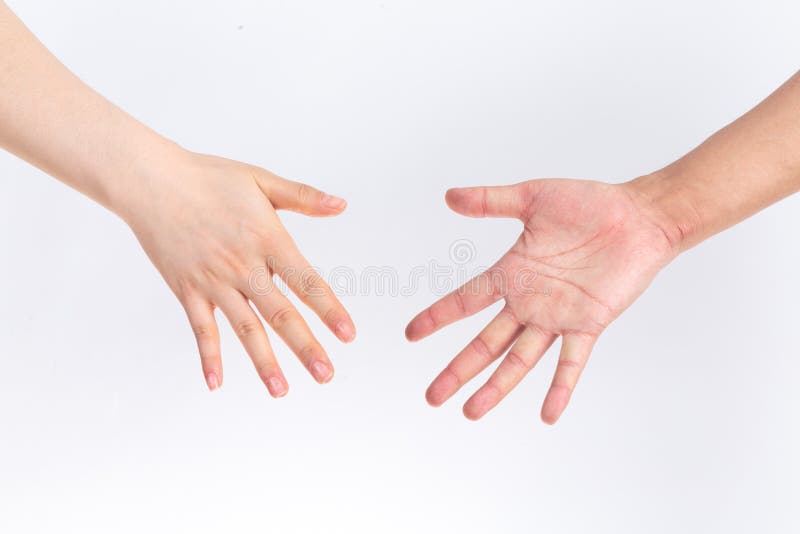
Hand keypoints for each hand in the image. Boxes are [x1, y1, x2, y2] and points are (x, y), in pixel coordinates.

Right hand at [123, 150, 355, 395]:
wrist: (150, 180)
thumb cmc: (209, 177)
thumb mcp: (261, 180)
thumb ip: (303, 197)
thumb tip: (342, 205)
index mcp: (267, 239)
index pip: (306, 281)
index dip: (329, 309)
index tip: (348, 335)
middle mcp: (243, 266)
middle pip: (280, 314)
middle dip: (305, 347)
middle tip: (326, 375)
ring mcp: (213, 281)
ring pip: (244, 329)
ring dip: (264, 362)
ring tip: (281, 390)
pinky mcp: (187, 289)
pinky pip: (201, 329)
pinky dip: (208, 357)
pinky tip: (215, 384)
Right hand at [406, 179, 679, 422]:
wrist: (639, 216)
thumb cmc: (590, 204)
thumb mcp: (532, 197)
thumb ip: (490, 201)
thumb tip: (449, 196)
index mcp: (512, 273)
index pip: (465, 300)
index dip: (438, 316)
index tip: (410, 335)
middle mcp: (529, 302)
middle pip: (485, 343)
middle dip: (459, 369)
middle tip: (433, 396)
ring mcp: (557, 317)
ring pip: (519, 359)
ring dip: (496, 386)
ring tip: (472, 412)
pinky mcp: (589, 324)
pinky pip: (571, 362)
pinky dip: (560, 388)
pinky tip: (547, 415)